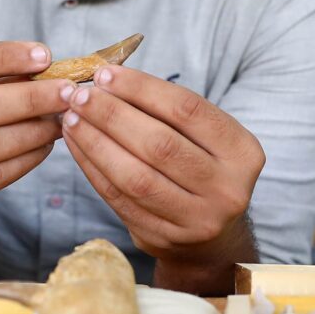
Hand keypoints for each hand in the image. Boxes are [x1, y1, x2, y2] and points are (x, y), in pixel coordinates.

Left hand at [59, 66, 264, 268]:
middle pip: (159, 144)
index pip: (187, 110)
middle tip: (80, 96)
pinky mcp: (163, 239)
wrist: (212, 237)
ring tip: (72, 118)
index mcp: (242, 152)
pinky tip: (78, 145)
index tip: (106, 74)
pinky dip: (93, 169)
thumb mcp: (204, 137)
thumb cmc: (201, 168)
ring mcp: (196, 220)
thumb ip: (167, 110)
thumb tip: (108, 80)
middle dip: (112, 115)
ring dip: (96, 143)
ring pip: (135, 177)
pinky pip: (119, 200)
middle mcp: (226, 189)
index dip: (142, 89)